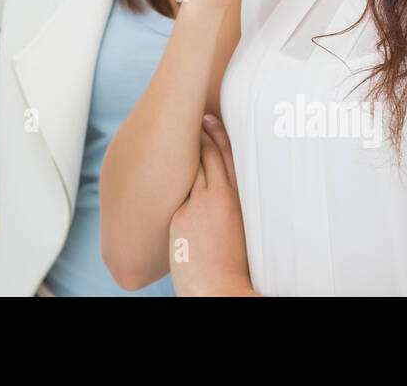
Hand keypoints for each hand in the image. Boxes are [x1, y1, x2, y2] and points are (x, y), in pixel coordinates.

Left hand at [169, 115, 254, 295]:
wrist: (221, 290)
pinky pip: (176, 187)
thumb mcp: (239, 231)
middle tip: (201, 116)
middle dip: (208, 132)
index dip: (223, 138)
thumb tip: (224, 203)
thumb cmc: (232, 268)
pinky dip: (172, 169)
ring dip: (190, 146)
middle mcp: (222, 198)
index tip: (215, 122)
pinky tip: (164, 157)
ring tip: (185, 128)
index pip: (232, 159)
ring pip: (194, 166)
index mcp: (241, 201)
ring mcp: (200, 204)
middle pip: (214, 155)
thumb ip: (231, 210)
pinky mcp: (182, 215)